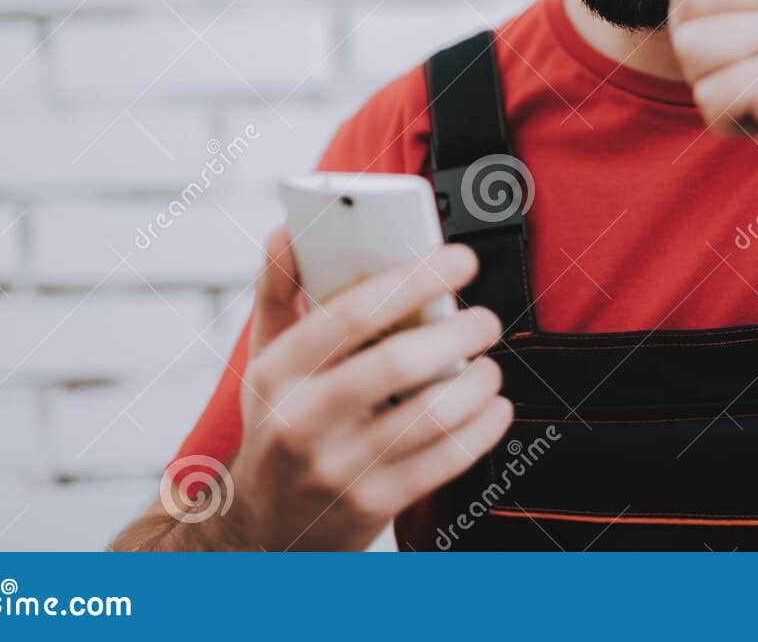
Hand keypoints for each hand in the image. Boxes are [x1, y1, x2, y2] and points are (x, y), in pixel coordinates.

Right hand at [208, 228, 511, 550]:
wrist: (265, 527)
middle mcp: (302, 421)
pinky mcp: (372, 505)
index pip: (349, 315)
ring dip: (476, 383)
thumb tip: (287, 230)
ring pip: (429, 417)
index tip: (459, 259)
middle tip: (484, 318)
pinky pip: (444, 462)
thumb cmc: (280, 425)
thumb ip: (280, 290)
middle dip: (457, 333)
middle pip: (396, 365)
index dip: (413, 280)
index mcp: (278, 373)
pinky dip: (482, 429)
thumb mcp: (267, 359)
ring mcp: (338, 468)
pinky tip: (492, 409)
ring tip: (487, 366)